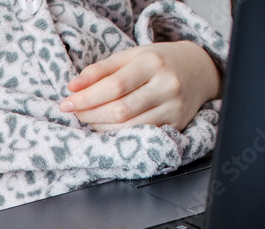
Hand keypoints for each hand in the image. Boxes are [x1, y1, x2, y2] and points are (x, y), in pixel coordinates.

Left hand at [59, 41, 221, 131]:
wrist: (198, 70)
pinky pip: (139, 135)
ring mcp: (173, 108)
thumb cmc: (158, 61)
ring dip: (100, 127)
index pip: (114, 86)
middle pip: (119, 110)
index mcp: (153, 63)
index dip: (86, 98)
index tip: (66, 103)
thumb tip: (72, 87)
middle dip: (90, 114)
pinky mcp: (175, 125)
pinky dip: (117, 134)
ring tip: (90, 118)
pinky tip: (107, 126)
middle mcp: (166, 86)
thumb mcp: (130, 56)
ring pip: (128, 126)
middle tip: (76, 112)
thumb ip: (100, 70)